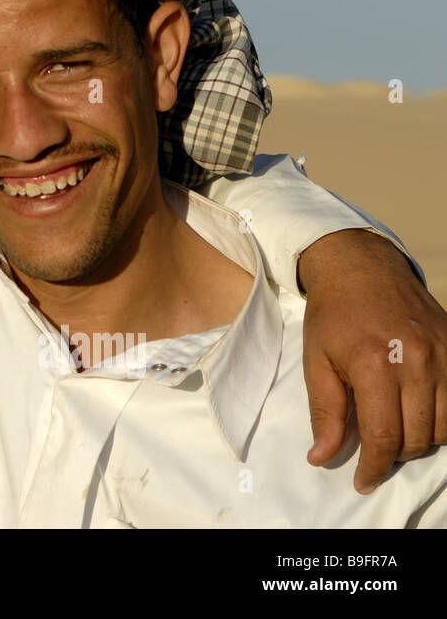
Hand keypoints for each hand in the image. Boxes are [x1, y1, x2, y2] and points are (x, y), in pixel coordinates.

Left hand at [300, 229, 446, 493]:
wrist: (361, 268)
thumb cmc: (332, 316)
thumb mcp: (316, 360)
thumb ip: (324, 412)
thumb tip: (321, 458)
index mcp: (374, 363)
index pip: (384, 435)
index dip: (374, 466)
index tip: (363, 481)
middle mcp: (417, 360)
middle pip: (418, 436)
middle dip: (394, 454)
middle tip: (375, 452)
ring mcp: (444, 355)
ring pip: (445, 426)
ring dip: (422, 440)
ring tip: (396, 433)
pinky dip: (443, 419)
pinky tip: (421, 416)